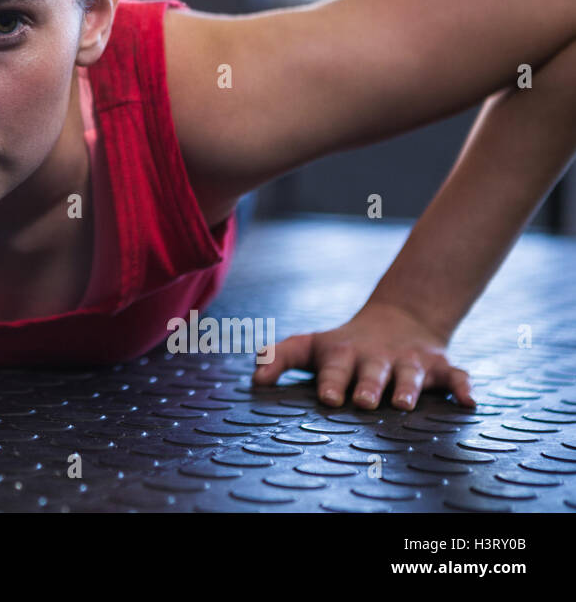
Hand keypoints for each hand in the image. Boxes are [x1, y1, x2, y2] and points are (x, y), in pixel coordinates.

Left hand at [251, 301, 475, 409]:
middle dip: (368, 387)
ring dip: (407, 389)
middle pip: (372, 374)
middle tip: (364, 401)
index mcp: (344, 354)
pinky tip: (469, 402)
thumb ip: (279, 357)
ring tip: (403, 404)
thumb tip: (254, 379)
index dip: (332, 382)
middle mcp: (377, 359)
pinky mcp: (438, 367)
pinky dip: (463, 386)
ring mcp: (408, 363)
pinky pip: (456, 376)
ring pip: (410, 377)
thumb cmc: (342, 345)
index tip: (328, 397)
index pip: (334, 369)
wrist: (397, 320)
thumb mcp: (309, 346)